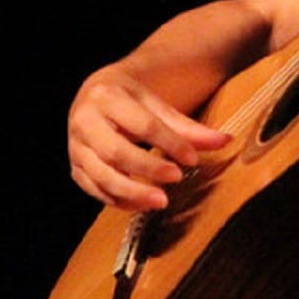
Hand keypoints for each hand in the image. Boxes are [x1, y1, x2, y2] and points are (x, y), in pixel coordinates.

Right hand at [67, 66, 230, 211]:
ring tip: (160, 200)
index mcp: (108, 97)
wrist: (94, 94)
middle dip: (147, 168)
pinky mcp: (74, 167)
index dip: (169, 143)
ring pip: (100, 175)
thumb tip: (224, 141)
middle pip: (116, 151)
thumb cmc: (130, 99)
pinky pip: (93, 188)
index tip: (192, 159)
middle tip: (176, 179)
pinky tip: (140, 204)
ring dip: (131, 192)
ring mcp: (76, 146)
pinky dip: (117, 200)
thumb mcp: (157, 105)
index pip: (143, 124)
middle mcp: (85, 121)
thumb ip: (188, 127)